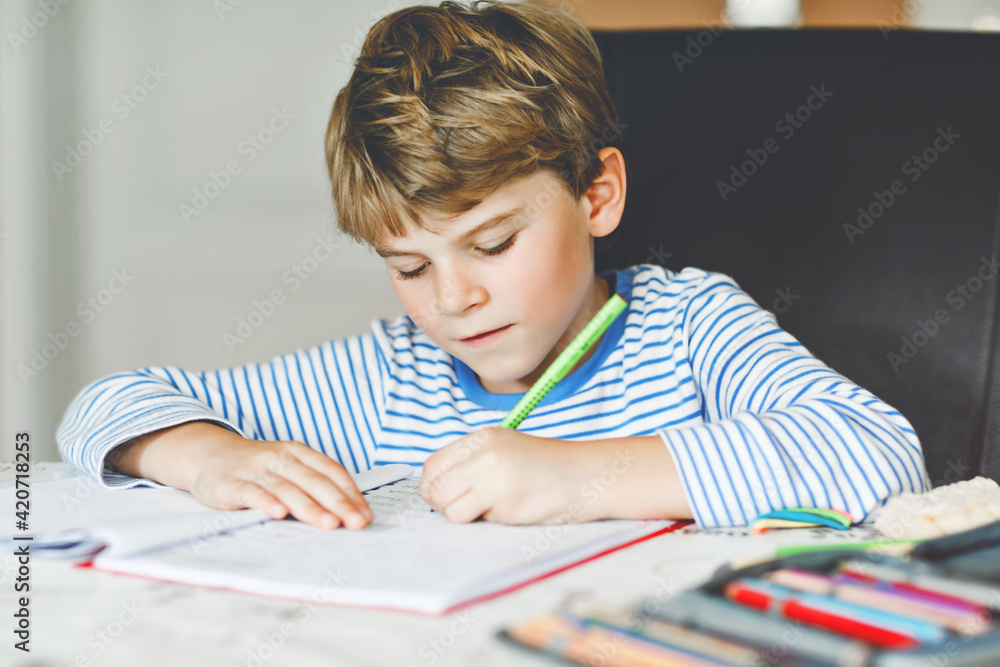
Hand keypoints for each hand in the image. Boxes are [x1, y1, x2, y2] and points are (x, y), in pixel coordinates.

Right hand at [109, 422, 371, 529]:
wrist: (208, 455)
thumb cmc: (257, 467)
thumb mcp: (286, 466)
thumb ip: (311, 483)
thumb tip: (346, 510)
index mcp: (298, 452)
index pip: (331, 471)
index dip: (350, 493)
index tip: (365, 514)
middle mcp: (280, 458)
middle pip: (314, 481)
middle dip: (339, 503)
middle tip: (357, 523)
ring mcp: (256, 469)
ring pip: (287, 489)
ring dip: (310, 507)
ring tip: (329, 524)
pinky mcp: (231, 483)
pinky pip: (251, 493)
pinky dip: (265, 502)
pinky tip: (278, 513)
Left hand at [418, 426, 602, 524]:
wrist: (584, 476)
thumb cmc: (545, 467)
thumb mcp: (505, 449)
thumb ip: (472, 462)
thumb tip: (435, 488)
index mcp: (482, 438)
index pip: (433, 465)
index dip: (432, 486)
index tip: (442, 496)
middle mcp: (483, 454)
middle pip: (435, 488)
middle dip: (443, 503)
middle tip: (463, 508)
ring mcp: (493, 478)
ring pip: (449, 508)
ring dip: (463, 514)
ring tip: (488, 508)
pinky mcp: (504, 502)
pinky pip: (473, 519)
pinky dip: (484, 520)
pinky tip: (506, 510)